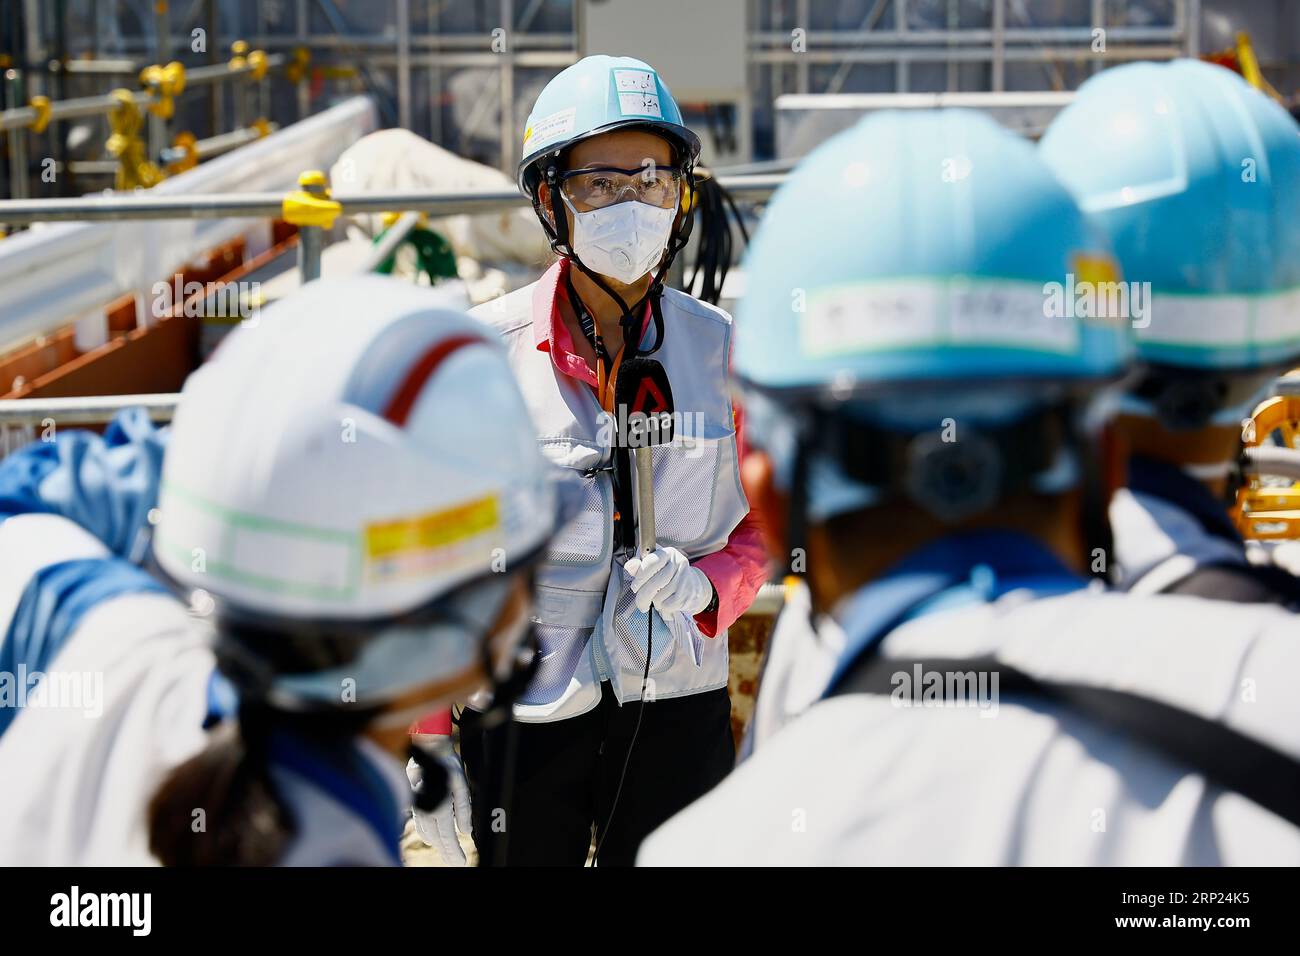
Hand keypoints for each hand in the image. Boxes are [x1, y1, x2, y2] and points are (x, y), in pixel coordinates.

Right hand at [406, 736, 472, 865]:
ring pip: (425, 832)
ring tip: (448, 852)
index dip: (453, 851)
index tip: (460, 862)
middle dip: (446, 851)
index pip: (447, 835)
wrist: (427, 747)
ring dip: (437, 843)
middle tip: (456, 862)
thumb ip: (464, 809)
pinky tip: (433, 837)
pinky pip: (419, 823)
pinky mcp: (412, 802)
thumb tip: (467, 831)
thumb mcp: (461, 784)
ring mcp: (417, 806)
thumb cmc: (447, 764)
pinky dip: (427, 832)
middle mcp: (426, 809)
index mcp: (440, 806)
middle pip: (436, 838)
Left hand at [624, 546, 713, 615]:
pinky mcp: (688, 594)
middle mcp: (679, 563)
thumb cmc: (668, 575)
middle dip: (642, 597)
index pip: (651, 563)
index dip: (639, 576)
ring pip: (659, 597)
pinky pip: (667, 605)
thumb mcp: (654, 567)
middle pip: (654, 583)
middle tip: (640, 603)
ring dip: (654, 602)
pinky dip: (663, 607)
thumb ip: (639, 567)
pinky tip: (666, 602)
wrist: (694, 585)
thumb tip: (629, 566)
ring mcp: (685, 579)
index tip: (635, 587)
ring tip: (658, 599)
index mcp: (668, 553)